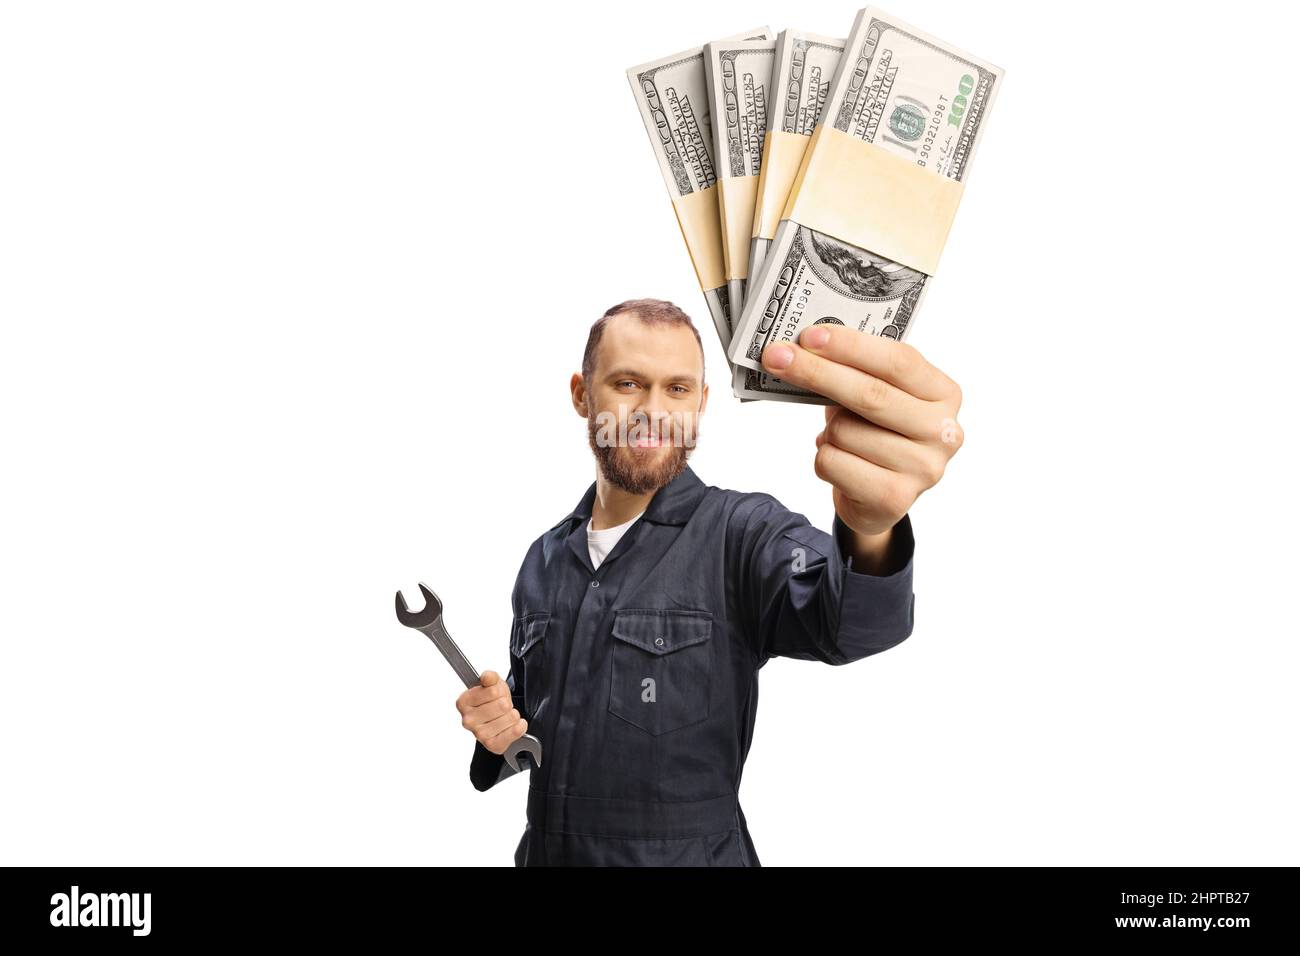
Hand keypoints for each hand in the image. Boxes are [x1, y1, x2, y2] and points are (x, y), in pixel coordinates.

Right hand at [456, 670, 527, 755]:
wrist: (499, 717)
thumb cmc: (493, 700)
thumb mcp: (492, 684)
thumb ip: (490, 677)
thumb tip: (487, 677)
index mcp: (463, 702)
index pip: (493, 691)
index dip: (499, 691)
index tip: (495, 695)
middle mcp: (468, 720)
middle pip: (503, 705)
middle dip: (507, 704)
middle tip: (501, 707)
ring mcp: (479, 734)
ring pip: (510, 718)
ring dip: (513, 715)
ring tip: (506, 716)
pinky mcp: (492, 745)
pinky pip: (514, 732)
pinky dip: (519, 727)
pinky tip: (515, 725)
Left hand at [761, 324, 963, 538]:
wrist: (881, 500)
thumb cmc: (875, 432)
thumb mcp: (877, 395)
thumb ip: (856, 371)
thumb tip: (802, 349)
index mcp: (944, 393)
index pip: (899, 360)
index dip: (851, 346)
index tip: (810, 335)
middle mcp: (943, 431)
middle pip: (871, 393)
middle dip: (817, 372)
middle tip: (777, 357)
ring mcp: (923, 468)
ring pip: (844, 431)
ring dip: (827, 430)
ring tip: (839, 438)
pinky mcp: (894, 498)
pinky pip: (832, 462)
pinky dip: (823, 458)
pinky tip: (840, 463)